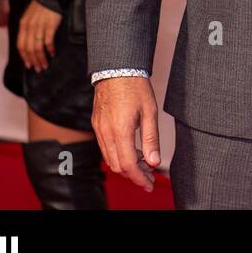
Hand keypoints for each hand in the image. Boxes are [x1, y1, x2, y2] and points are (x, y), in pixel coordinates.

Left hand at [17, 0, 61, 71]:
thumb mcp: (29, 16)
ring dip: (41, 58)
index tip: (29, 65)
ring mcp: (39, 26)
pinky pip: (48, 41)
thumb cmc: (41, 6)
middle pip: (29, 48)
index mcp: (23, 25)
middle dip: (33, 60)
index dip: (24, 57)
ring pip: (37, 47)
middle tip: (39, 68)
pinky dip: (50, 49)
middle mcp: (29, 27)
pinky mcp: (50, 25)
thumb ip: (27, 28)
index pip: (21, 45)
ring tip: (45, 64)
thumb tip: (28, 43)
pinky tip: (52, 53)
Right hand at [93, 76, 161, 191]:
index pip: (128, 165)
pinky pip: (105, 148)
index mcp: (120, 130)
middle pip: (117, 166)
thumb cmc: (136, 87)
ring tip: (143, 165)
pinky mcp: (97, 125)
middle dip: (134, 175)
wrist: (117, 68)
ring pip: (109, 159)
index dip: (139, 178)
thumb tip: (154, 162)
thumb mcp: (150, 112)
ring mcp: (99, 129)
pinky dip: (117, 155)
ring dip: (125, 166)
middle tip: (149, 177)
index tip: (150, 184)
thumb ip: (151, 139)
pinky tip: (131, 152)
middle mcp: (106, 132)